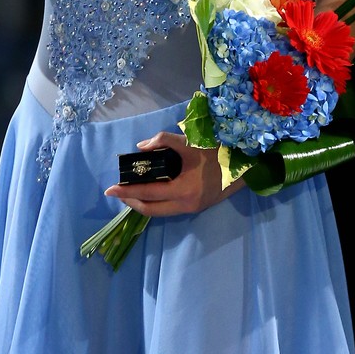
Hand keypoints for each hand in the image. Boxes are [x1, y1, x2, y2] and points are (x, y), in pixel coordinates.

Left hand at [103, 131, 242, 216]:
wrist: (243, 165)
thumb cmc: (215, 151)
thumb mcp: (189, 142)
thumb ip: (164, 141)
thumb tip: (141, 148)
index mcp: (184, 188)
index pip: (149, 193)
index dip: (128, 192)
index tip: (110, 189)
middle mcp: (186, 204)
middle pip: (150, 210)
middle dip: (131, 201)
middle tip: (117, 192)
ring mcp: (191, 209)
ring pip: (158, 212)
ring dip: (142, 203)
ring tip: (129, 192)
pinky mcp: (195, 208)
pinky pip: (168, 209)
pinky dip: (155, 202)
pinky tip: (149, 192)